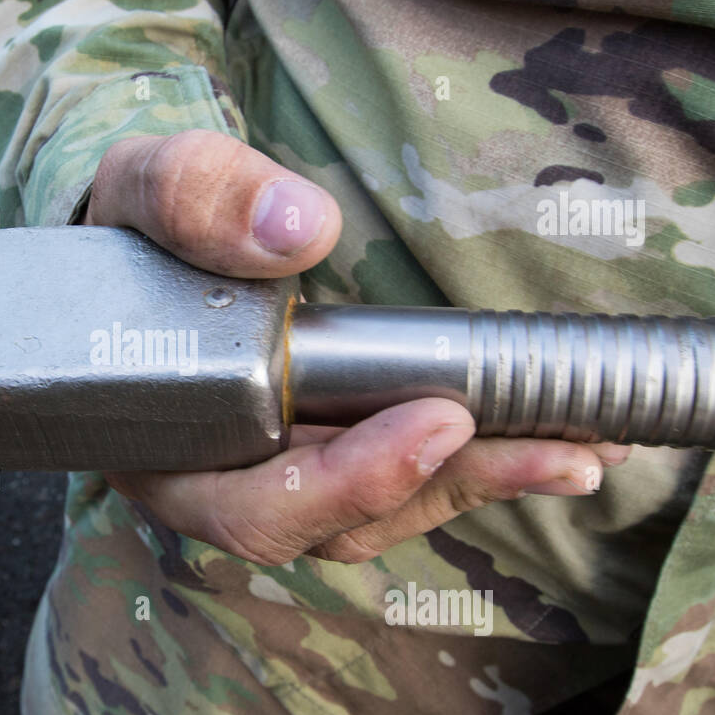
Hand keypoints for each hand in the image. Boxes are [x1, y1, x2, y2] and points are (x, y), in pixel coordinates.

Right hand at [85, 130, 627, 565]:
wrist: (145, 243)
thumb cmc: (133, 226)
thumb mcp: (140, 188)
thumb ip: (194, 199)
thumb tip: (299, 231)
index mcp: (166, 446)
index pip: (247, 505)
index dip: (343, 484)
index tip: (437, 420)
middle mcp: (225, 481)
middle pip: (337, 526)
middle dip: (448, 487)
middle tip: (556, 450)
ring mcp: (282, 474)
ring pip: (382, 513)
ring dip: (482, 481)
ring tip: (582, 446)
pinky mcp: (331, 449)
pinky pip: (404, 477)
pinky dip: (478, 457)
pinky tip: (555, 432)